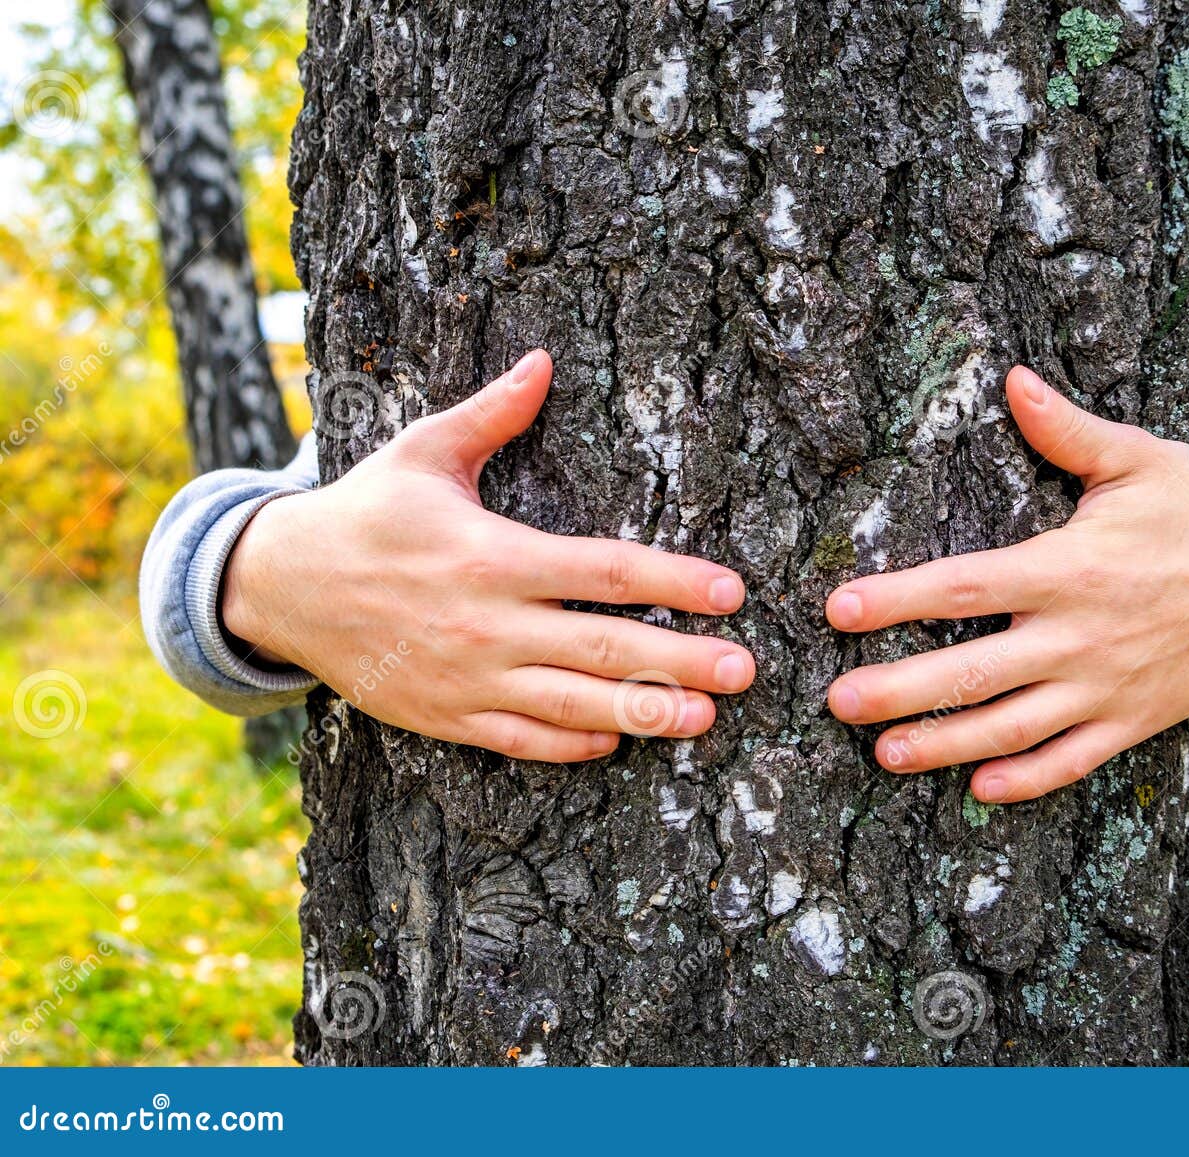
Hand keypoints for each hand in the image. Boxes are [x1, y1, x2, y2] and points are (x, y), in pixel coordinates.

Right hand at [221, 350, 755, 761]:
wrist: (278, 587)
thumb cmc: (364, 512)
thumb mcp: (422, 451)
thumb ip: (491, 414)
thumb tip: (544, 361)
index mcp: (493, 554)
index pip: (606, 571)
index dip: (675, 582)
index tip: (731, 591)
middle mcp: (488, 623)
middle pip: (605, 647)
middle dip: (682, 660)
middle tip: (747, 669)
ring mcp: (468, 677)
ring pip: (574, 705)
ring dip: (645, 713)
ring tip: (705, 717)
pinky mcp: (446, 715)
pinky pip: (522, 738)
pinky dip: (573, 744)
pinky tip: (618, 740)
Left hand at [825, 366, 1188, 803]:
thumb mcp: (1138, 458)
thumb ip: (1068, 431)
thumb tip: (1013, 380)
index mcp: (1070, 567)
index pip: (965, 587)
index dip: (898, 599)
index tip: (840, 609)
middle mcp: (1080, 635)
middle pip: (972, 670)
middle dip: (900, 690)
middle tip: (837, 702)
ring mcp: (1108, 686)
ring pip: (1011, 726)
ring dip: (944, 744)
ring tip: (884, 753)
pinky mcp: (1135, 719)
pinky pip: (1073, 759)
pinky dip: (1028, 778)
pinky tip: (981, 787)